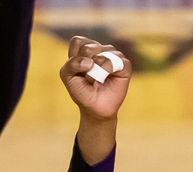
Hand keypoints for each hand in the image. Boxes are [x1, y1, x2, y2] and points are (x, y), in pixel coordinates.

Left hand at [60, 37, 128, 164]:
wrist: (95, 109)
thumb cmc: (82, 91)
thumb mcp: (68, 77)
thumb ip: (70, 65)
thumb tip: (90, 62)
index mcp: (85, 49)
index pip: (78, 41)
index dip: (74, 57)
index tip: (77, 71)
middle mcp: (100, 49)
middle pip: (88, 48)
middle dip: (84, 67)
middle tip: (88, 78)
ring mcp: (113, 55)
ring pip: (101, 55)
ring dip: (95, 72)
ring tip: (97, 80)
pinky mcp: (124, 64)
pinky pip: (115, 62)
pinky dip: (107, 72)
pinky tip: (107, 79)